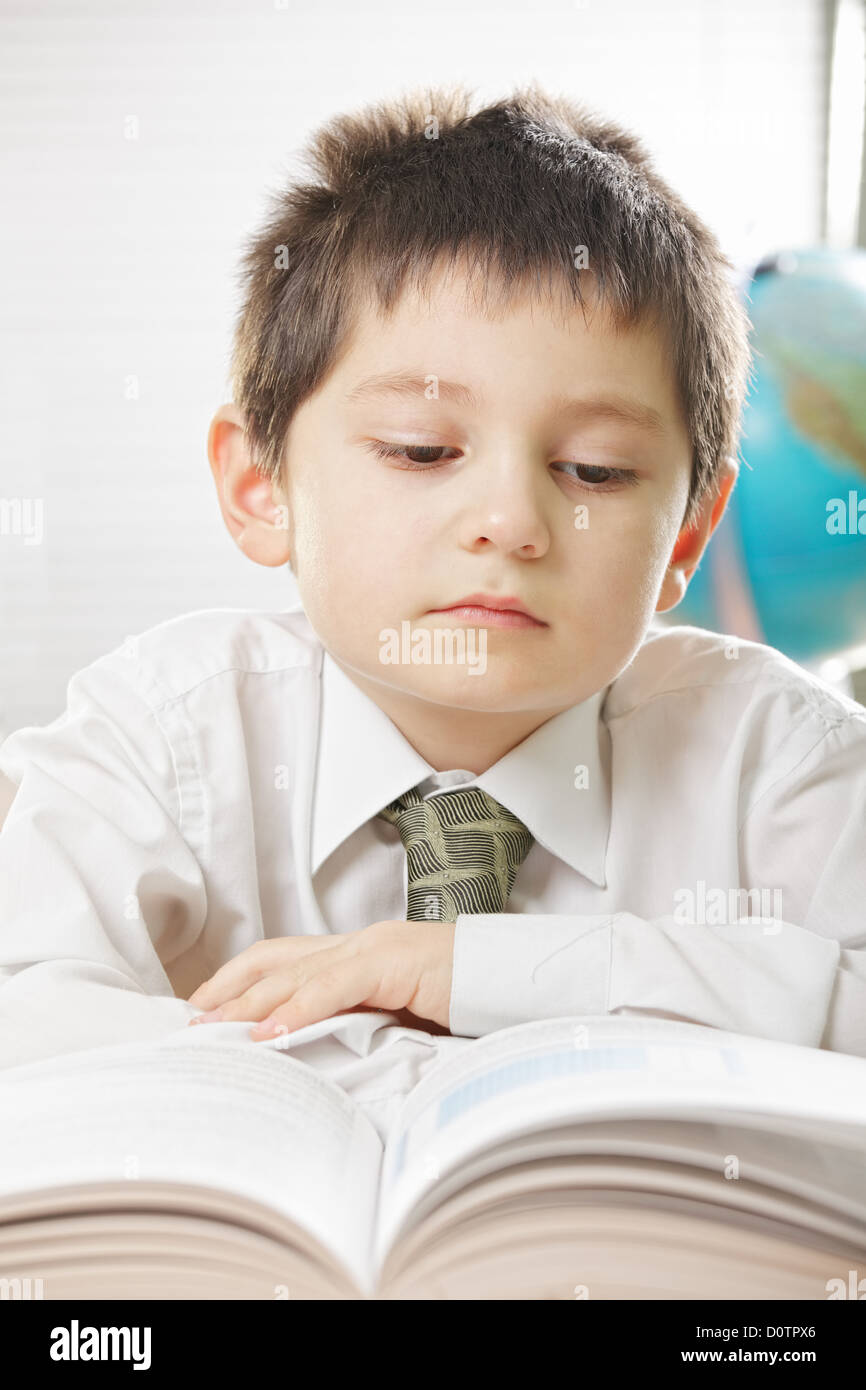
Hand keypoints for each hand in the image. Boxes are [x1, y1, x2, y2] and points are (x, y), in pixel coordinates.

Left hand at [186, 920, 454, 1038]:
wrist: (511, 980)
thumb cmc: (463, 1003)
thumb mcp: (398, 1018)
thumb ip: (357, 1025)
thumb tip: (309, 1057)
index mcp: (358, 954)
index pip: (283, 957)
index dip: (240, 979)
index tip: (205, 1007)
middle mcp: (358, 943)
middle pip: (276, 958)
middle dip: (229, 988)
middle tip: (192, 1019)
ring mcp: (374, 948)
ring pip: (296, 971)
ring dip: (251, 1001)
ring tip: (215, 1027)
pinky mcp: (393, 962)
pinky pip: (335, 986)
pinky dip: (298, 1009)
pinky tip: (270, 1032)